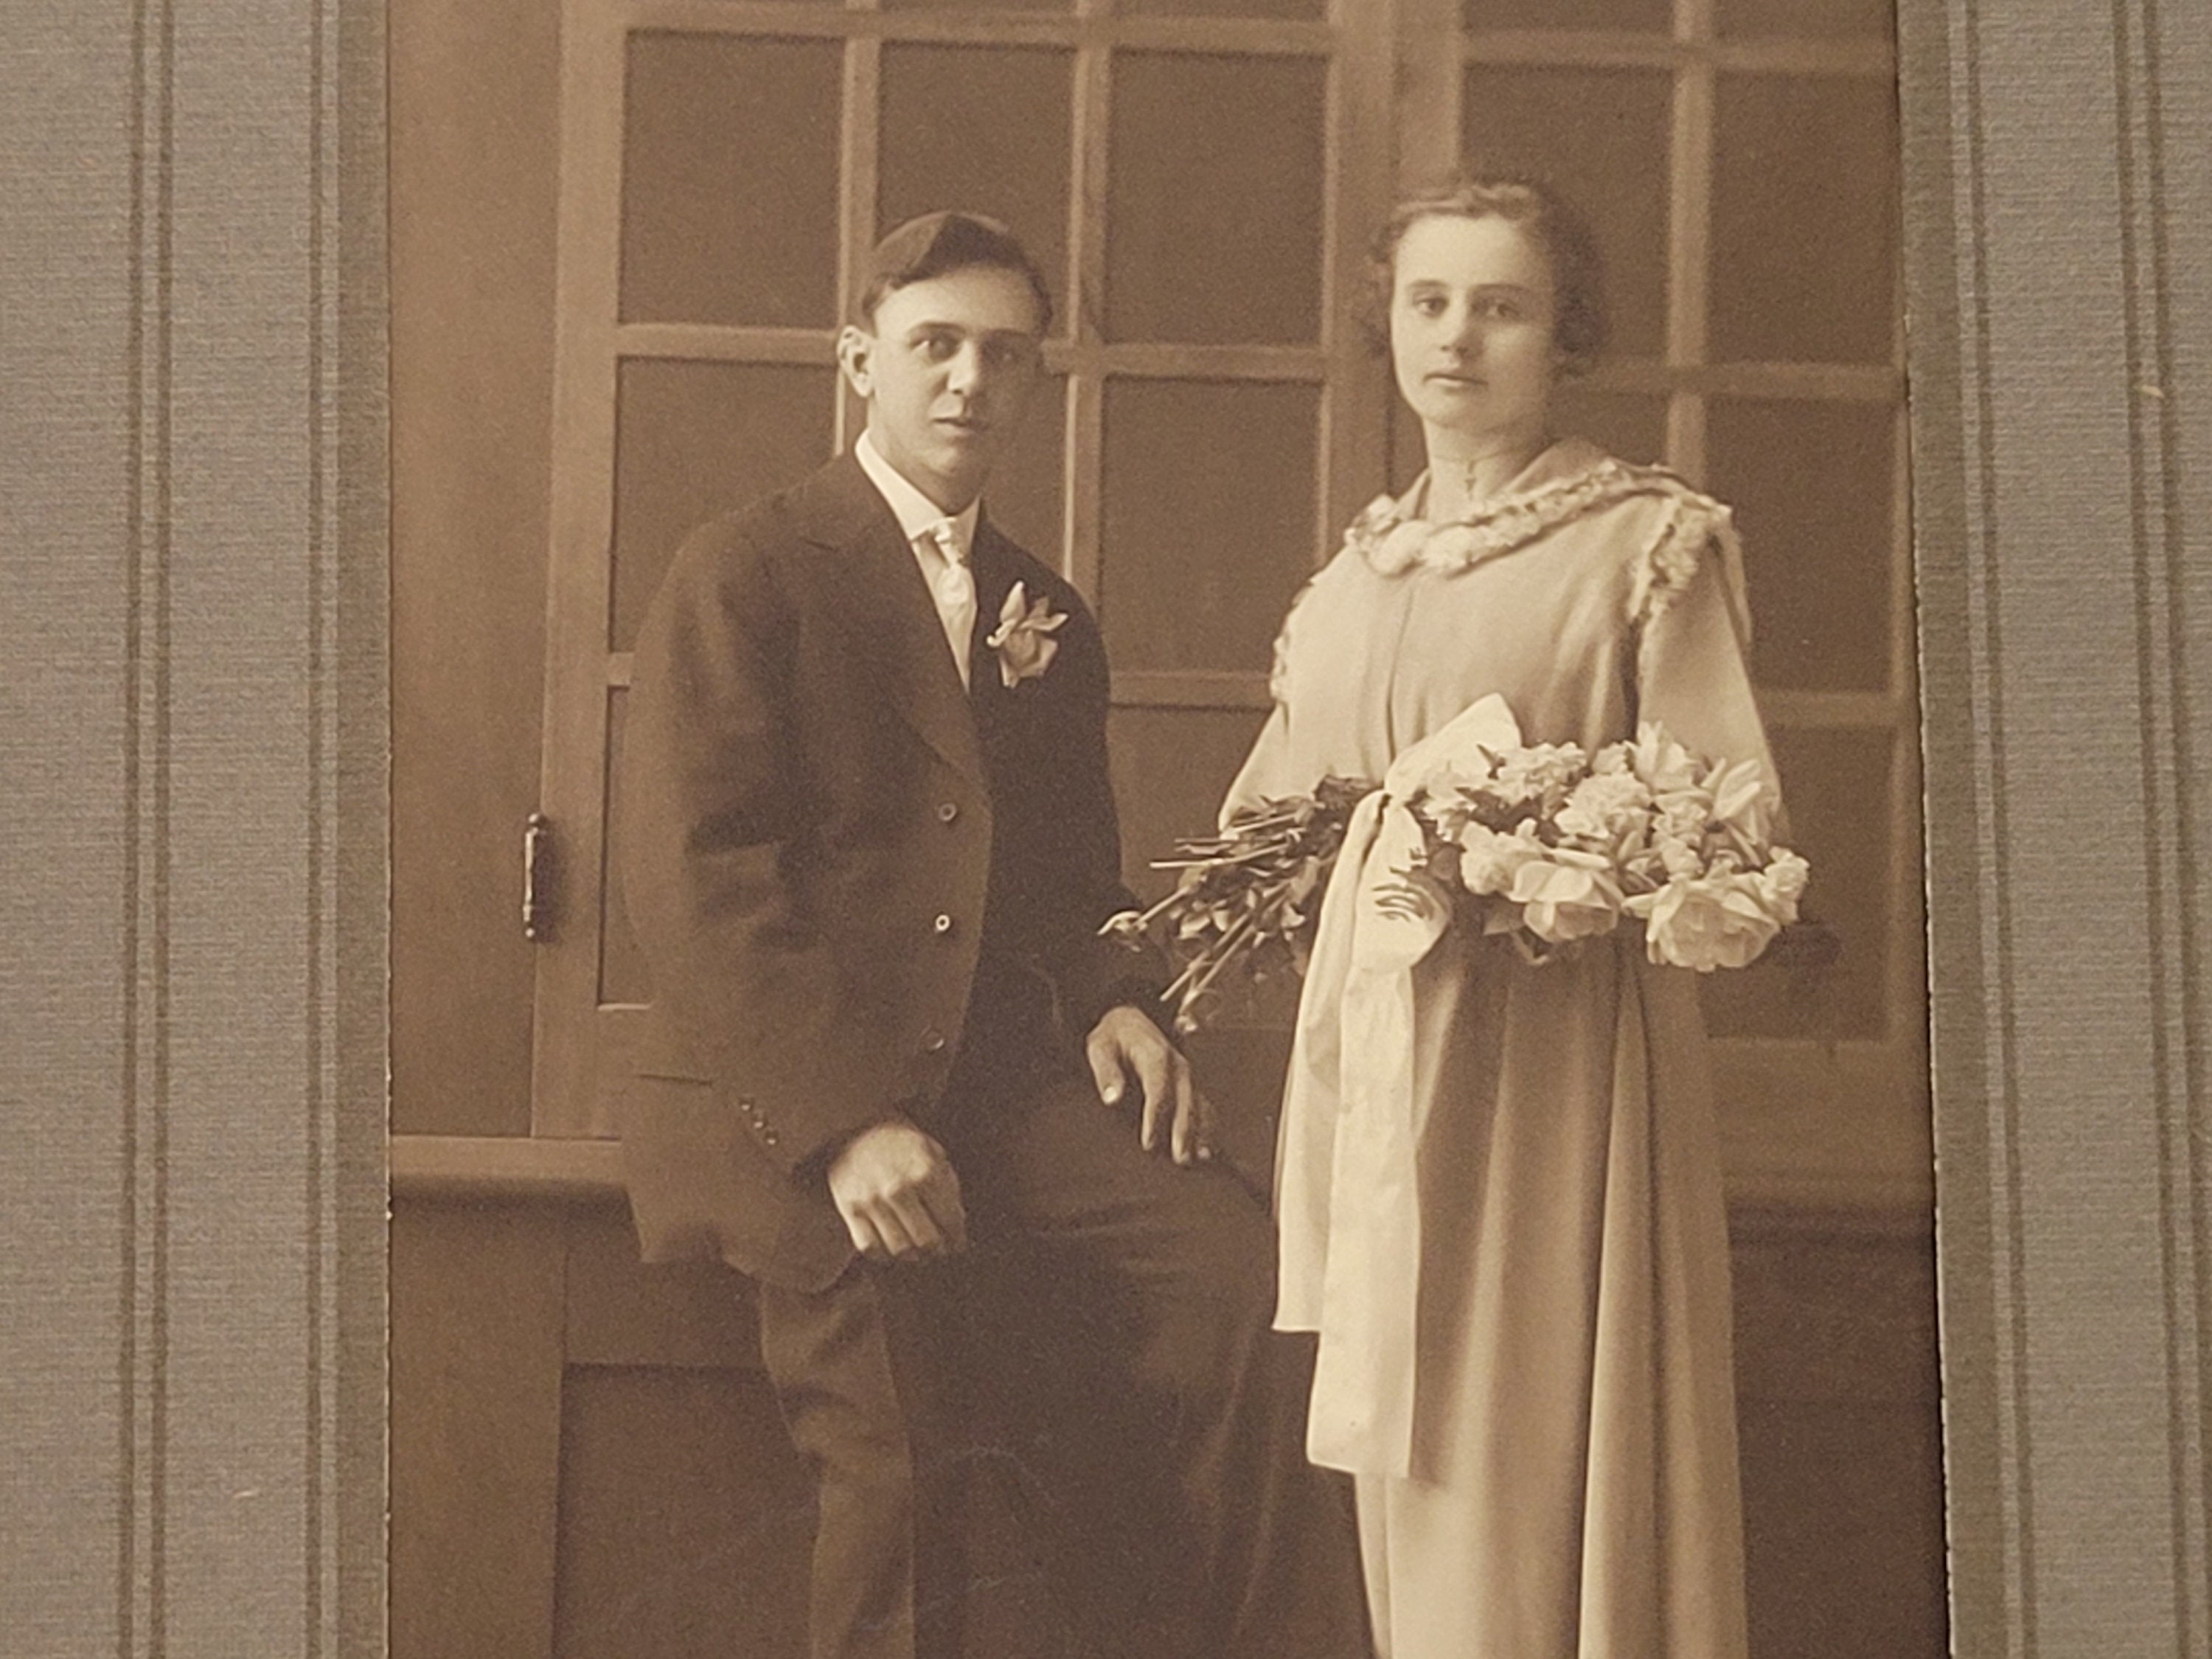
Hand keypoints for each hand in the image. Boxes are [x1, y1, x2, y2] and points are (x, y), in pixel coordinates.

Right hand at [825, 1117, 968, 1262]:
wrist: (855, 1124)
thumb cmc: (900, 1141)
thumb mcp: (933, 1152)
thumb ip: (948, 1186)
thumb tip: (958, 1223)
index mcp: (925, 1172)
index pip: (950, 1221)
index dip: (957, 1238)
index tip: (958, 1244)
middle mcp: (898, 1188)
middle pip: (926, 1241)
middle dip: (937, 1250)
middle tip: (939, 1250)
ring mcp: (871, 1200)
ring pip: (899, 1249)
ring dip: (912, 1256)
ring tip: (917, 1252)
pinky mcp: (849, 1208)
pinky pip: (869, 1246)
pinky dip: (882, 1255)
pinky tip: (890, 1248)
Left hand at [1085, 1005, 1216, 1165]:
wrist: (1128, 1019)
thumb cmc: (1113, 1037)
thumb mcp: (1100, 1048)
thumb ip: (1106, 1072)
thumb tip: (1111, 1099)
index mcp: (1156, 1056)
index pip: (1158, 1090)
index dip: (1154, 1117)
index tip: (1148, 1143)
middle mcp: (1178, 1065)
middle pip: (1185, 1101)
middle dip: (1184, 1131)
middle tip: (1180, 1158)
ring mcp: (1187, 1075)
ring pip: (1200, 1105)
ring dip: (1202, 1131)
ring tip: (1200, 1157)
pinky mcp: (1190, 1084)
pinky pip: (1204, 1106)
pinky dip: (1209, 1127)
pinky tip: (1207, 1148)